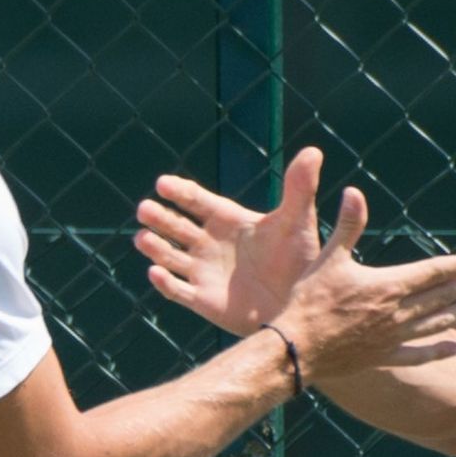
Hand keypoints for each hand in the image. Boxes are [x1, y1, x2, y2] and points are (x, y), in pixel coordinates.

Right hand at [135, 148, 326, 334]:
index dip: (179, 192)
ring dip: (154, 247)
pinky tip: (155, 272)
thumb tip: (313, 152)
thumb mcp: (298, 221)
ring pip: (170, 256)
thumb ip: (299, 189)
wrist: (300, 304)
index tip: (162, 184)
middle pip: (177, 226)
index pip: (196, 201)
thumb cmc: (300, 260)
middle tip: (144, 209)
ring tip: (142, 239)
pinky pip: (178, 291)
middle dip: (159, 217)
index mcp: (227, 219)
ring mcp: (203, 271)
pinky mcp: (203, 300)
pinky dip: (164, 283)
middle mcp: (210, 243)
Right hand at [271, 185, 455, 383]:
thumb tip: (353, 192)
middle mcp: (397, 312)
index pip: (433, 272)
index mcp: (388, 285)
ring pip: (437, 324)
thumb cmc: (309, 301)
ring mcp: (392, 337)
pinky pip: (418, 354)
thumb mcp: (328, 258)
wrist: (295, 349)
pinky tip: (455, 348)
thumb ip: (347, 225)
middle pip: (443, 297)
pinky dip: (438, 350)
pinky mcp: (382, 356)